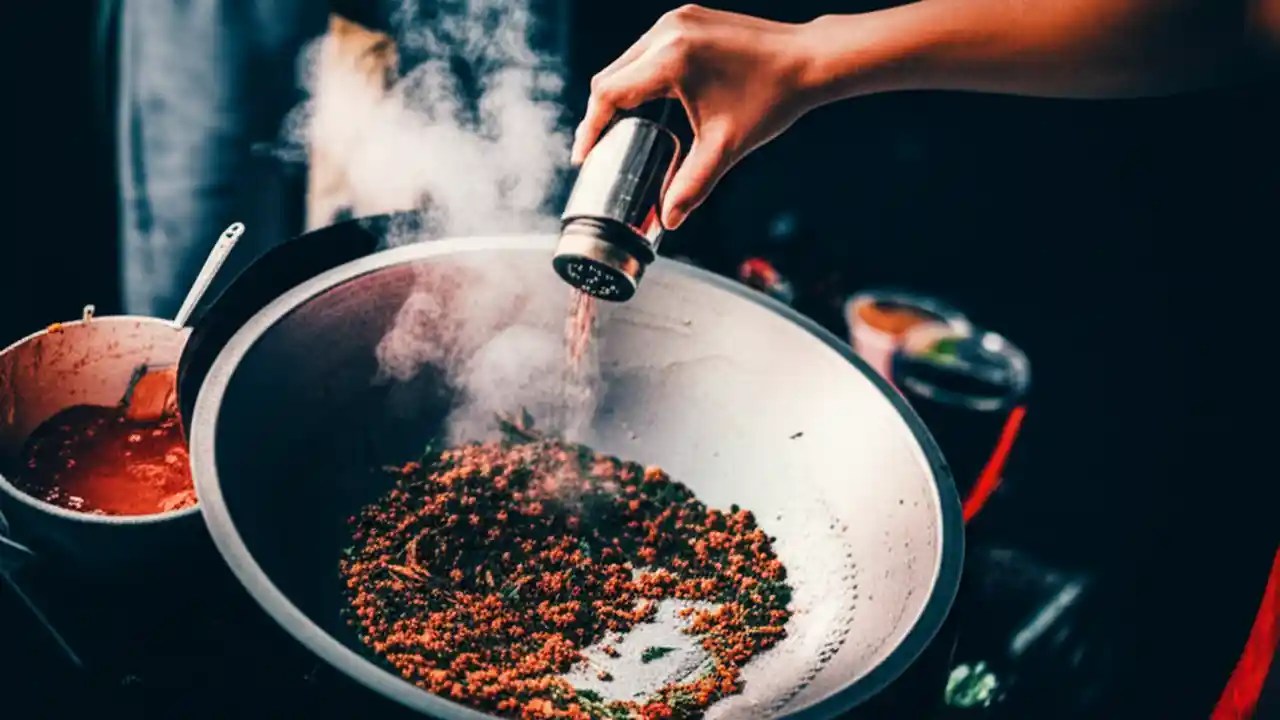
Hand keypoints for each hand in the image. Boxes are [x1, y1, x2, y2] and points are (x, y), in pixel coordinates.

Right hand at [572, 5, 821, 228]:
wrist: (809, 60)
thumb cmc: (771, 100)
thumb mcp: (726, 147)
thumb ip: (692, 185)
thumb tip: (669, 220)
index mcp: (671, 58)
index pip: (609, 93)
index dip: (590, 128)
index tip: (584, 156)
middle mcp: (667, 31)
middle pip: (611, 75)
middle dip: (600, 113)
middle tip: (598, 147)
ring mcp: (677, 19)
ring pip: (627, 60)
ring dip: (619, 93)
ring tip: (618, 128)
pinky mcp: (688, 17)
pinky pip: (648, 48)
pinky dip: (639, 75)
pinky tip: (645, 100)